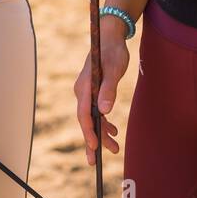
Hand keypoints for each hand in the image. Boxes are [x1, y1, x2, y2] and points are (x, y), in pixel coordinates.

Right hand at [74, 19, 130, 165]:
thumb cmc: (112, 51)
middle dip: (91, 141)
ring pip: (92, 117)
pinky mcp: (93, 90)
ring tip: (114, 148)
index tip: (94, 147)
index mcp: (84, 86)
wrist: (109, 35)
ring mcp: (87, 91)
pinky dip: (104, 122)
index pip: (84, 114)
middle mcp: (82, 90)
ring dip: (101, 133)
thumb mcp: (114, 69)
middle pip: (85, 120)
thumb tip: (104, 110)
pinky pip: (96, 111)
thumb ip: (109, 89)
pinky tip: (113, 131)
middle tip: (94, 162)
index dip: (88, 131)